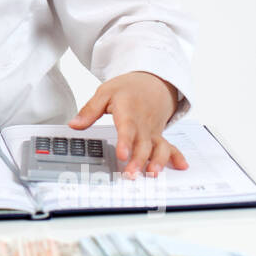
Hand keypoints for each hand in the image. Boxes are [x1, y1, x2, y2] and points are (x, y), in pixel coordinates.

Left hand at [67, 71, 186, 178]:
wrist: (152, 82)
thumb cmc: (128, 88)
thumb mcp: (104, 92)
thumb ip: (89, 111)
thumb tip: (74, 125)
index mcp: (128, 111)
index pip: (127, 128)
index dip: (125, 142)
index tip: (122, 154)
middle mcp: (143, 123)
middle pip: (142, 143)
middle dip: (138, 160)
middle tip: (131, 174)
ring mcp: (152, 131)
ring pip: (158, 147)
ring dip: (157, 161)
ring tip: (152, 174)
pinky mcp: (158, 135)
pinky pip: (169, 145)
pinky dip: (177, 155)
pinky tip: (181, 166)